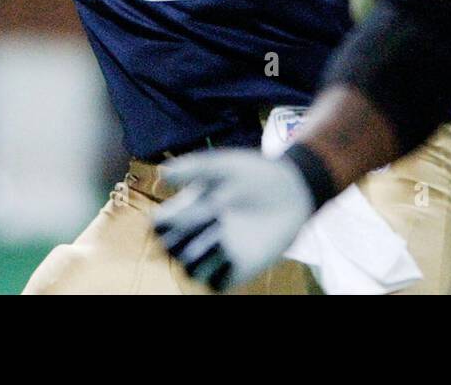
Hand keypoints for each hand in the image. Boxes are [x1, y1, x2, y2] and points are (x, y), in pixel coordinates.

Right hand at [154, 150, 314, 291]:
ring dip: (199, 252)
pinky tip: (231, 249)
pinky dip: (218, 270)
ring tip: (221, 230)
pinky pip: (215, 283)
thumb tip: (163, 172)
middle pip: (169, 250)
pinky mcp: (236, 270)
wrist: (291, 191)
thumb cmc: (254, 175)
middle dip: (182, 235)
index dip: (160, 223)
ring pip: (189, 269)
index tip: (175, 211)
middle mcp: (197, 236)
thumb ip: (196, 168)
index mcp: (187, 211)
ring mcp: (216, 255)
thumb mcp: (224, 166)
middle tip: (208, 214)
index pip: (159, 226)